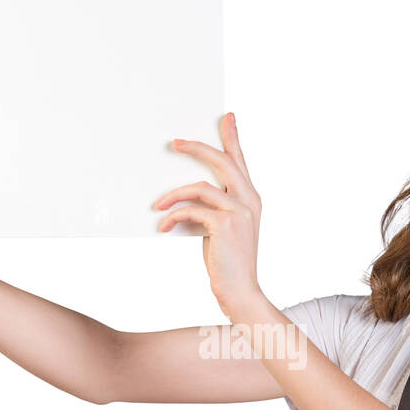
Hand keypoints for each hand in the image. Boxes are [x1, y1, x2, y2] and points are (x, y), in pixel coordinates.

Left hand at [155, 113, 263, 321]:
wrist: (239, 292)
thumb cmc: (227, 263)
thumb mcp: (220, 230)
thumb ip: (210, 209)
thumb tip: (183, 196)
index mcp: (251, 199)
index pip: (240, 162)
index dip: (233, 138)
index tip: (227, 117)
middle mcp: (249, 201)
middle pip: (223, 161)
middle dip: (197, 148)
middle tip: (176, 142)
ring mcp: (240, 212)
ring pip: (202, 186)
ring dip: (174, 193)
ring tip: (158, 203)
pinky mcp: (226, 225)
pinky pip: (193, 209)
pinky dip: (174, 216)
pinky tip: (163, 226)